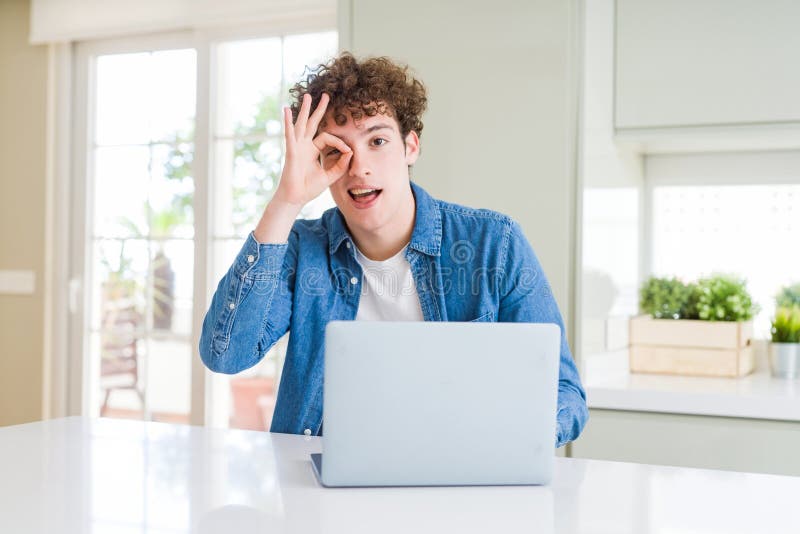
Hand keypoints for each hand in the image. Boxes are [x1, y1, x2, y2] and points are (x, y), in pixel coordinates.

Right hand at [272, 93, 351, 207]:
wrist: (296, 197)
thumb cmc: (309, 188)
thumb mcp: (330, 175)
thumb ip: (340, 165)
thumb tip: (351, 152)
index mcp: (313, 150)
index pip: (327, 137)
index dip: (340, 142)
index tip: (349, 151)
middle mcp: (304, 145)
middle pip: (313, 123)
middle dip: (319, 109)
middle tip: (325, 96)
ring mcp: (297, 146)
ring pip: (302, 124)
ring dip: (305, 110)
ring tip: (307, 96)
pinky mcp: (291, 151)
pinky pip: (290, 134)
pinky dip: (288, 122)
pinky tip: (286, 110)